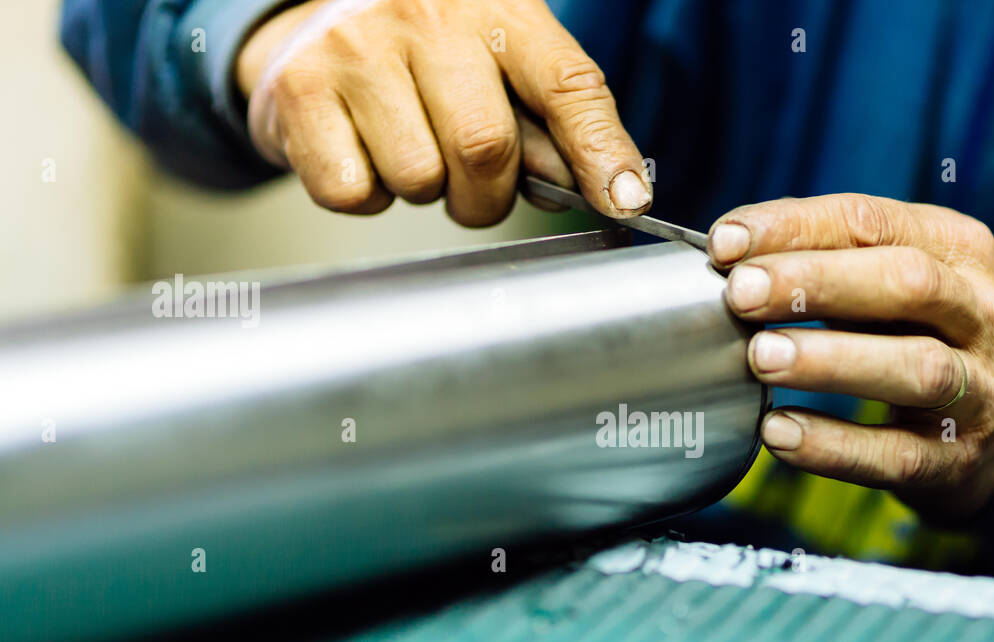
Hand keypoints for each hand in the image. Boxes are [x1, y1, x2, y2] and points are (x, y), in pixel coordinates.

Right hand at [235, 0, 651, 222]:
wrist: (313, 23)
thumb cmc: (427, 54)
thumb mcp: (499, 63)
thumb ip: (549, 125)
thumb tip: (605, 190)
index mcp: (496, 7)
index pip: (567, 84)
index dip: (601, 151)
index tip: (626, 202)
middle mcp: (425, 14)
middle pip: (485, 149)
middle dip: (486, 195)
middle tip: (472, 184)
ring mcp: (356, 48)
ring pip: (420, 179)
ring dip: (425, 191)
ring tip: (409, 145)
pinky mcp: (300, 91)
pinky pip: (355, 193)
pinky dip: (367, 195)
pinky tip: (364, 151)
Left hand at [708, 194, 993, 519]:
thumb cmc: (922, 333)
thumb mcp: (892, 280)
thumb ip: (824, 260)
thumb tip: (725, 255)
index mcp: (958, 249)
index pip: (873, 221)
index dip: (795, 228)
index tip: (725, 244)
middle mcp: (982, 313)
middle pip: (907, 283)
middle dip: (816, 285)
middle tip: (740, 294)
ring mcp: (980, 391)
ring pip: (916, 368)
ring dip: (831, 360)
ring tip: (759, 358)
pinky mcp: (958, 460)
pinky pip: (897, 455)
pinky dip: (835, 445)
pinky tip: (778, 432)